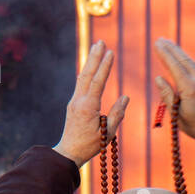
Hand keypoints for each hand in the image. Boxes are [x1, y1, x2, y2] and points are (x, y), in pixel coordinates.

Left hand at [54, 41, 128, 168]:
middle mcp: (79, 101)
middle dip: (95, 57)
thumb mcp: (108, 133)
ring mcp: (74, 101)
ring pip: (83, 77)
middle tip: (101, 41)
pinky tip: (89, 66)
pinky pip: (81, 84)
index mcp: (88, 107)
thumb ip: (117, 114)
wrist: (69, 152)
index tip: (110, 52)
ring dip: (90, 61)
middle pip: (88, 74)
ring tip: (96, 47)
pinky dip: (86, 72)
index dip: (104, 67)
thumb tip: (125, 97)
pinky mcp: (73, 104)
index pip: (98, 82)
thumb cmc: (90, 145)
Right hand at [154, 39, 194, 151]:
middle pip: (183, 60)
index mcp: (189, 89)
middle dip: (171, 48)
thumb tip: (158, 78)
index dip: (165, 54)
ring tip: (168, 44)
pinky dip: (185, 60)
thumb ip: (167, 95)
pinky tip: (180, 58)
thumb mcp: (176, 115)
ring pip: (190, 62)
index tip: (156, 44)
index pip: (174, 67)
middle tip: (160, 39)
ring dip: (178, 52)